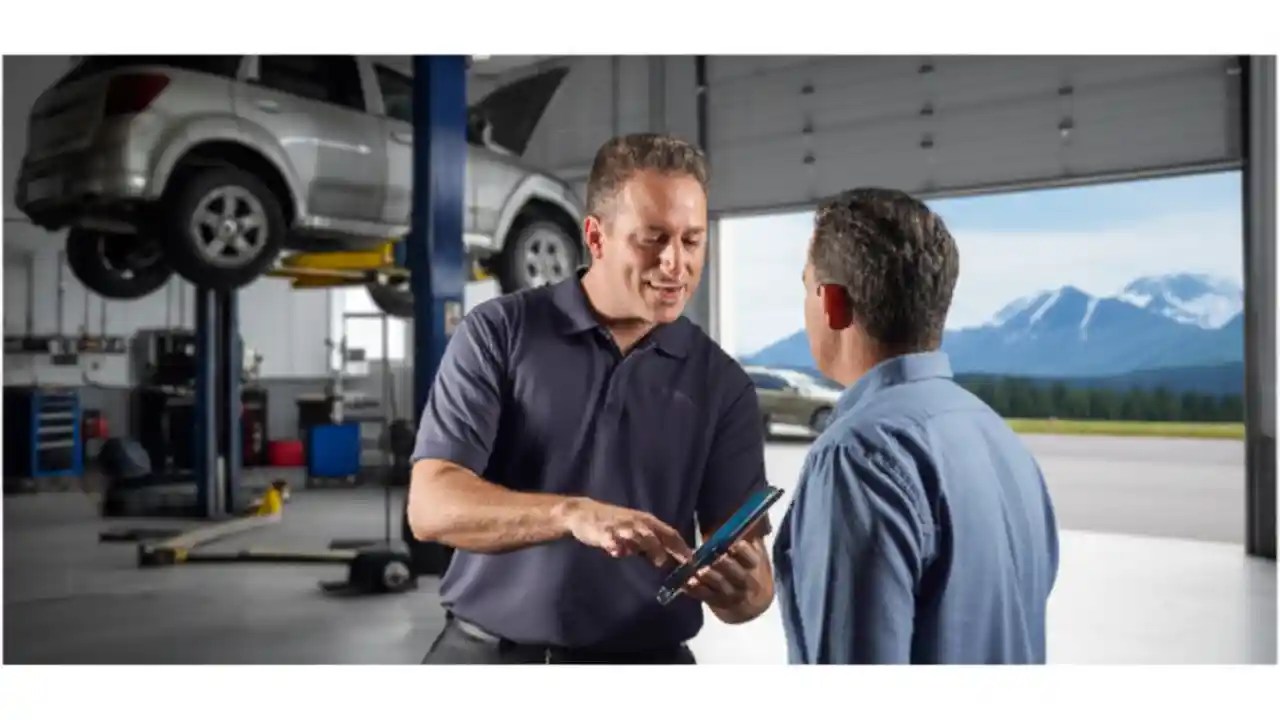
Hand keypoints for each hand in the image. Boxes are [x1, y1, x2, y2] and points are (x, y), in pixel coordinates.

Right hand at [559, 498, 691, 567]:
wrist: (583, 513)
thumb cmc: (614, 525)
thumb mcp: (637, 535)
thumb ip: (652, 547)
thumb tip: (671, 564)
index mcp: (648, 523)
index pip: (671, 535)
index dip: (684, 549)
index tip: (696, 564)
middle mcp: (638, 522)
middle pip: (658, 535)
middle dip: (672, 549)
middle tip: (684, 566)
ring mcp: (621, 526)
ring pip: (638, 534)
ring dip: (649, 546)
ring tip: (659, 560)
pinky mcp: (603, 530)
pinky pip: (610, 537)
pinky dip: (614, 543)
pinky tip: (617, 552)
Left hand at [682, 538, 763, 608]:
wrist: (749, 600)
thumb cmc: (744, 565)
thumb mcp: (750, 548)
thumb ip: (746, 530)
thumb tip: (745, 502)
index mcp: (753, 564)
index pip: (751, 559)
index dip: (744, 552)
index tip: (735, 544)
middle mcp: (744, 581)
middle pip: (737, 574)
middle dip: (726, 566)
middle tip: (716, 558)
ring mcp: (730, 593)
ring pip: (721, 586)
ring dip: (710, 578)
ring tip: (700, 571)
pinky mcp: (715, 601)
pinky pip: (704, 596)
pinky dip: (695, 590)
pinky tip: (686, 582)